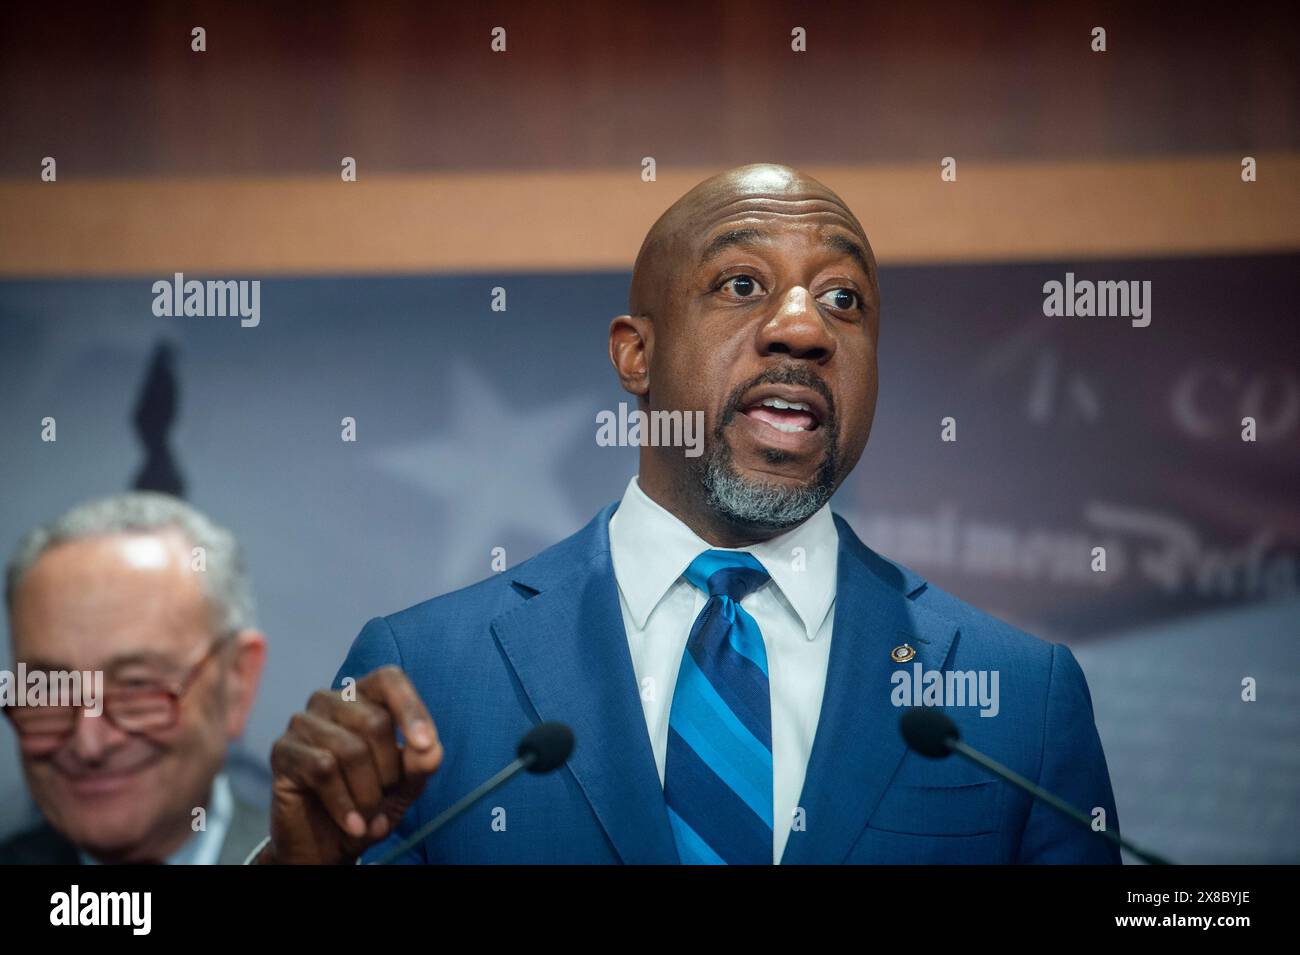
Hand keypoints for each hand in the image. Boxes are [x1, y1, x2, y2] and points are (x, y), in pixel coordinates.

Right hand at [261, 666, 442, 863]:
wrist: (326, 846)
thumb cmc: (368, 804)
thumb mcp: (404, 787)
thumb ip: (420, 764)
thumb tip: (431, 749)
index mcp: (364, 697)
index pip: (389, 679)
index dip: (411, 709)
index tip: (426, 745)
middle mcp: (331, 701)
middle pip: (375, 721)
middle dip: (389, 770)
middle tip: (385, 797)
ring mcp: (303, 722)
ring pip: (350, 749)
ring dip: (367, 793)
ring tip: (367, 815)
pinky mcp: (282, 751)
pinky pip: (323, 769)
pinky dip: (344, 804)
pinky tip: (352, 824)